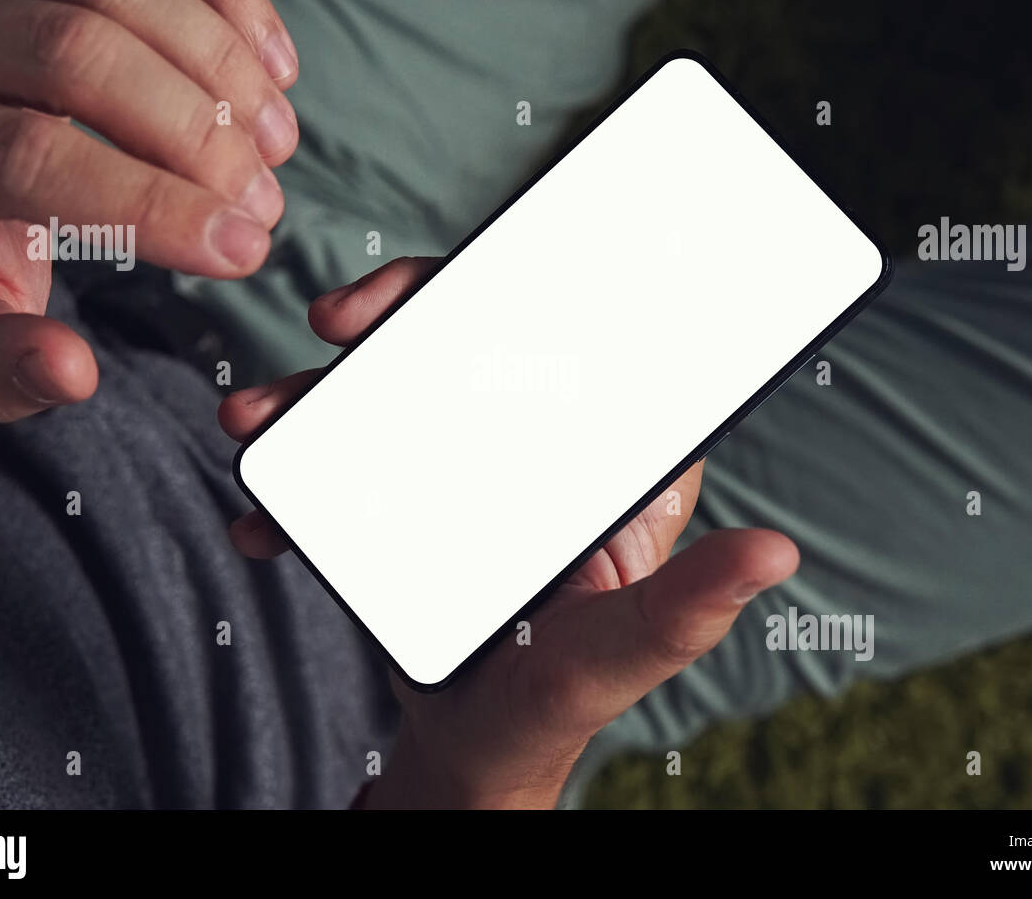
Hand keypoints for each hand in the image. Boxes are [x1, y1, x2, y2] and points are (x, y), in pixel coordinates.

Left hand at [0, 0, 299, 420]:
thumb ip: (2, 364)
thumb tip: (72, 372)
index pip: (30, 157)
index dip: (150, 202)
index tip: (244, 252)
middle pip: (76, 55)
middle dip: (195, 134)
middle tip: (265, 204)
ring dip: (220, 64)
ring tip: (278, 143)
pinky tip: (273, 66)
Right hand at [219, 257, 799, 807]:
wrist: (469, 745)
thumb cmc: (556, 701)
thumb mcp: (617, 658)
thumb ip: (681, 610)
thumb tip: (775, 554)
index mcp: (602, 465)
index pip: (571, 344)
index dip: (514, 291)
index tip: (445, 286)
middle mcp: (534, 449)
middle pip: (467, 345)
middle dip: (393, 319)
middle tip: (336, 322)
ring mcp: (462, 470)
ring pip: (392, 395)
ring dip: (316, 395)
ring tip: (255, 420)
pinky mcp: (402, 500)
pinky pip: (345, 464)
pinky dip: (293, 484)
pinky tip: (261, 517)